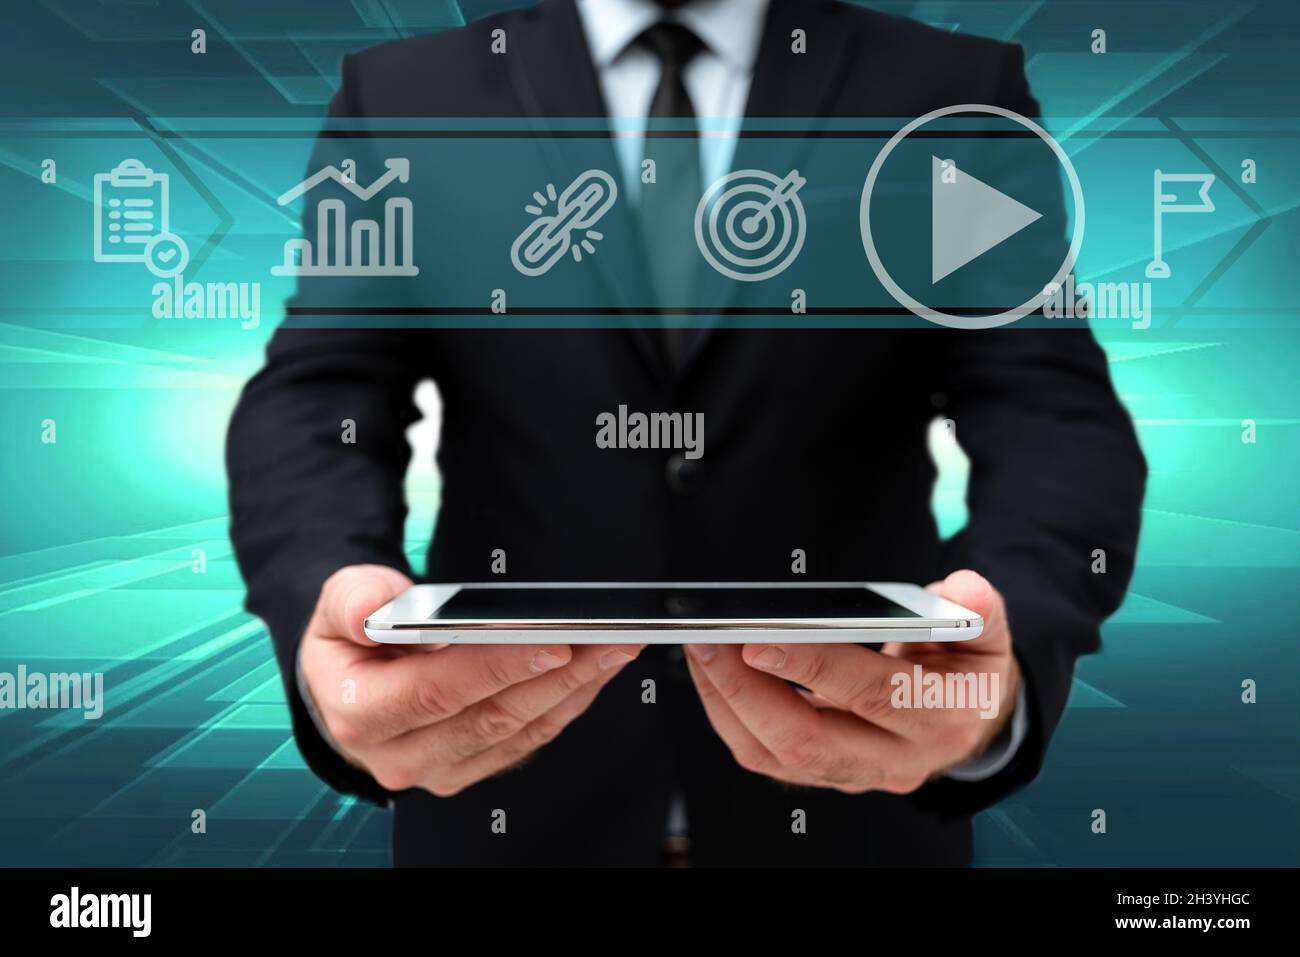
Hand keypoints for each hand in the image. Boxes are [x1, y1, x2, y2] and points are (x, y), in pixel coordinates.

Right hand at [298, 565, 642, 794]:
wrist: (349, 683)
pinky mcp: (471, 767)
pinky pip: (528, 739)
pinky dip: (567, 703)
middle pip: (490, 717)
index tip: (552, 641)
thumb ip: (351, 601)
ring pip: (518, 732)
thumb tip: (370, 611)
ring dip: (574, 689)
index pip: (436, 691)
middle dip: (556, 675)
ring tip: (614, 647)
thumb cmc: (351, 638)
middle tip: (606, 639)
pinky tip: (596, 670)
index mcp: (359, 713)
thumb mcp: (336, 606)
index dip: (498, 666)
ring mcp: (439, 768)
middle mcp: (400, 755)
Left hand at [684, 570, 1018, 793]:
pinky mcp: (828, 774)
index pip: (870, 695)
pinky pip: (767, 757)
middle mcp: (897, 758)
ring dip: (728, 705)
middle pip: (808, 742)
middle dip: (746, 692)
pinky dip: (731, 717)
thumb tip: (962, 590)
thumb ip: (979, 608)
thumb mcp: (987, 634)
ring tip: (702, 652)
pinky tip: (715, 675)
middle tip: (710, 643)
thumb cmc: (969, 671)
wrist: (972, 722)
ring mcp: (858, 773)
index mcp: (940, 718)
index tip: (762, 640)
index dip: (813, 667)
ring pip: (777, 757)